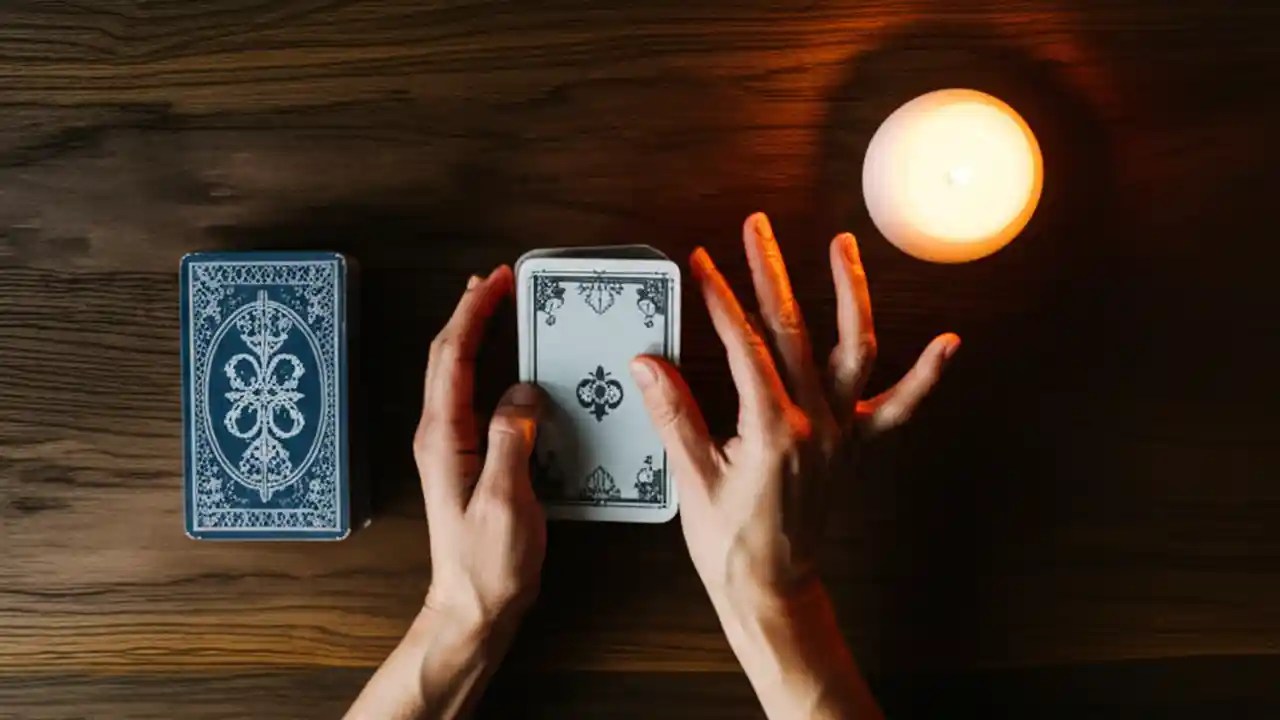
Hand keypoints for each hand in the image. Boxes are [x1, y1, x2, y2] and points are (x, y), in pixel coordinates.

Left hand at [347, 267, 543, 719]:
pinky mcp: (464, 459)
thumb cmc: (487, 564)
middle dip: (471, 312)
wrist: (472, 608)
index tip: (495, 280)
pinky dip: (487, 366)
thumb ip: (511, 439)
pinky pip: (472, 397)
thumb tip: (523, 391)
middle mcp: (438, 434)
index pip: (452, 358)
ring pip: (457, 374)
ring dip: (476, 335)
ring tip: (500, 307)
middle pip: (448, 357)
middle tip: (499, 280)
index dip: (473, 313)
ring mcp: (448, 446)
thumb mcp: (505, 501)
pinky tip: (508, 365)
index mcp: (442, 437)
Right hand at [629, 213, 957, 718]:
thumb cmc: (732, 543)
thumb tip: (646, 365)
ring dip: (849, 294)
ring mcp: (843, 432)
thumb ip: (673, 416)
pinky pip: (900, 407)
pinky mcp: (857, 446)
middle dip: (770, 273)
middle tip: (756, 228)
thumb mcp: (693, 480)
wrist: (774, 588)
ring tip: (842, 246)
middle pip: (794, 331)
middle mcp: (816, 423)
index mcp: (772, 430)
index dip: (720, 300)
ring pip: (856, 349)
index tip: (703, 262)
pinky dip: (926, 375)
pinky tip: (948, 342)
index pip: (743, 347)